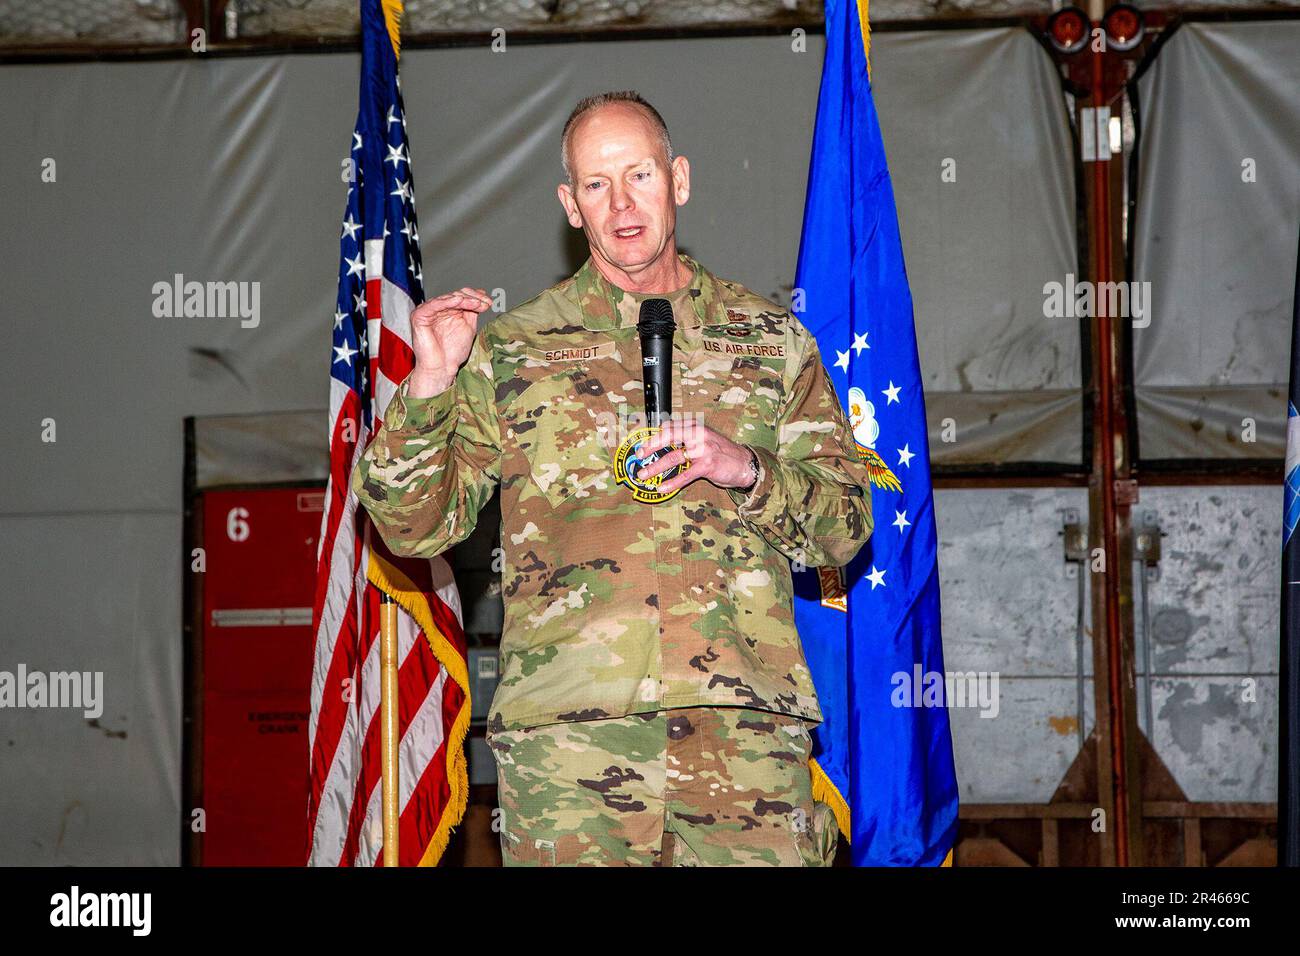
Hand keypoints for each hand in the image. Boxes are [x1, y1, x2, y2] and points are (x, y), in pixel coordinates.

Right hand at [407, 287, 492, 396]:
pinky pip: (433, 305)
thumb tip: (482, 296)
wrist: (441, 368)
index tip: (488, 303)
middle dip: (472, 299)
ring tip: (476, 303)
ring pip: (447, 299)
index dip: (476, 298)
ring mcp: (428, 311)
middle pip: (455, 295)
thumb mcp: (469, 327)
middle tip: (484, 304)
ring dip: (464, 300)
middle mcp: (437, 309)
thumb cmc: (452, 352)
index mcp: (448, 310)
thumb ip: (473, 311)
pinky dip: (447, 301)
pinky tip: (459, 300)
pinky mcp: (419, 316)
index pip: (462, 297)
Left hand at [634, 419, 756, 495]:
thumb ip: (685, 439)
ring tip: (643, 475)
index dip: (652, 434)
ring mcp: (703, 449)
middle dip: (650, 446)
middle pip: (668, 436)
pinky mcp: (707, 465)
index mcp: (695, 426)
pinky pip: (685, 475)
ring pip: (673, 457)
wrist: (744, 463)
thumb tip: (661, 445)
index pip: (669, 426)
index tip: (640, 443)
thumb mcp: (703, 439)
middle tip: (638, 455)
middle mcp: (698, 434)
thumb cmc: (721, 452)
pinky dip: (671, 482)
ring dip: (655, 468)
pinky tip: (661, 488)